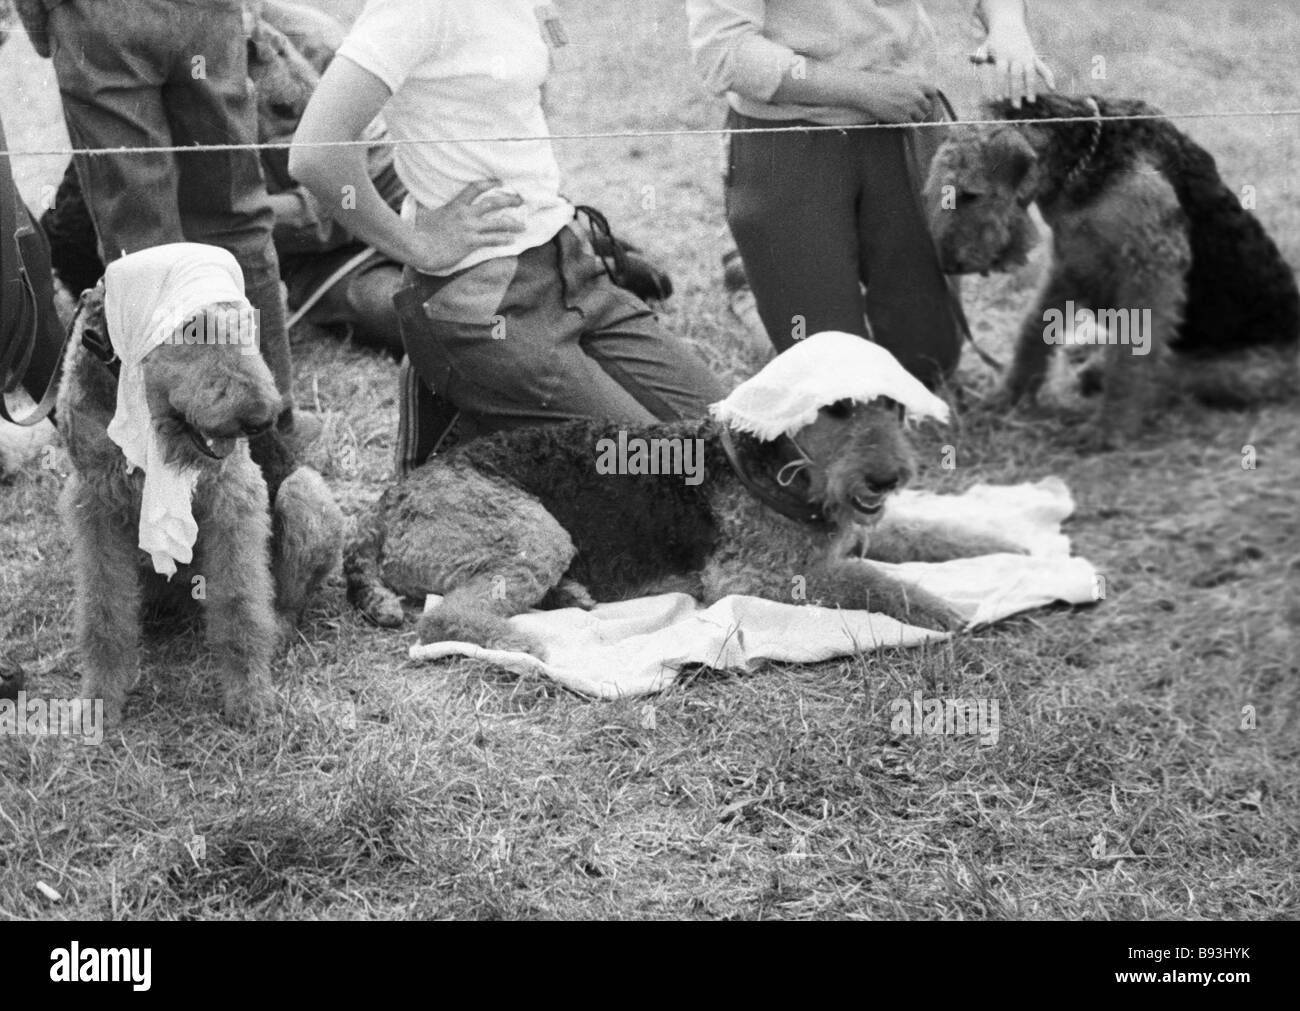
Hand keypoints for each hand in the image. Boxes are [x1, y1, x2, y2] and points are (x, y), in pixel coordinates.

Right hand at [406, 180, 526, 273]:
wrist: (419, 248)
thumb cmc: (419, 233)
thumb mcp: (424, 214)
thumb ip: (427, 207)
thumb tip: (422, 204)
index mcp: (455, 205)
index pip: (475, 188)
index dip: (489, 183)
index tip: (500, 181)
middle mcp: (465, 214)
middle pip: (493, 203)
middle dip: (509, 200)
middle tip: (520, 200)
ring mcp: (469, 228)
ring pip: (497, 223)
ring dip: (513, 224)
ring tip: (523, 226)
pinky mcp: (471, 243)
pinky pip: (492, 240)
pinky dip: (503, 240)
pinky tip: (512, 240)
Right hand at [853, 74, 937, 123]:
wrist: (867, 90)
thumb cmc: (880, 83)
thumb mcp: (899, 80)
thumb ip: (911, 87)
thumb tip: (918, 95)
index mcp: (917, 83)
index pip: (933, 92)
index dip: (930, 98)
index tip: (925, 102)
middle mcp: (917, 95)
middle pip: (927, 107)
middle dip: (920, 110)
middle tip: (910, 111)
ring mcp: (911, 107)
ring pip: (920, 118)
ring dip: (913, 118)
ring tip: (901, 114)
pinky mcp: (903, 117)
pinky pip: (911, 125)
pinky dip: (906, 124)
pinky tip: (898, 120)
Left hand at [974, 22, 1054, 106]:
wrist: (1008, 24)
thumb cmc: (994, 41)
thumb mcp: (984, 46)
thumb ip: (979, 55)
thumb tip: (972, 58)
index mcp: (1003, 55)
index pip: (1001, 72)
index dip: (1000, 86)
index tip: (998, 100)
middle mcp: (1016, 56)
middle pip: (1016, 75)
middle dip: (1016, 91)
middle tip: (1015, 107)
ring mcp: (1026, 56)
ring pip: (1030, 73)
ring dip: (1031, 87)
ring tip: (1031, 102)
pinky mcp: (1033, 57)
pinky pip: (1042, 67)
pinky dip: (1049, 76)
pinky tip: (1052, 88)